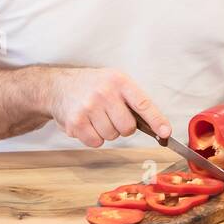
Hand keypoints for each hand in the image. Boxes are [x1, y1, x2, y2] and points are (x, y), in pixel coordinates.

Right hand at [47, 68, 171, 147]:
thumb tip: (159, 127)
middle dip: (124, 127)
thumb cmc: (93, 86)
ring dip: (107, 132)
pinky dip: (94, 138)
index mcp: (119, 81)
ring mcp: (88, 108)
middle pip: (127, 128)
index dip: (157, 120)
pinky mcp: (75, 122)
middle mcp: (104, 93)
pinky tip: (87, 124)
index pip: (143, 104)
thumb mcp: (116, 81)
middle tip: (113, 116)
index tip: (166, 133)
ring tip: (97, 117)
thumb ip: (135, 100)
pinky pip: (96, 142)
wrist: (58, 86)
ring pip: (112, 136)